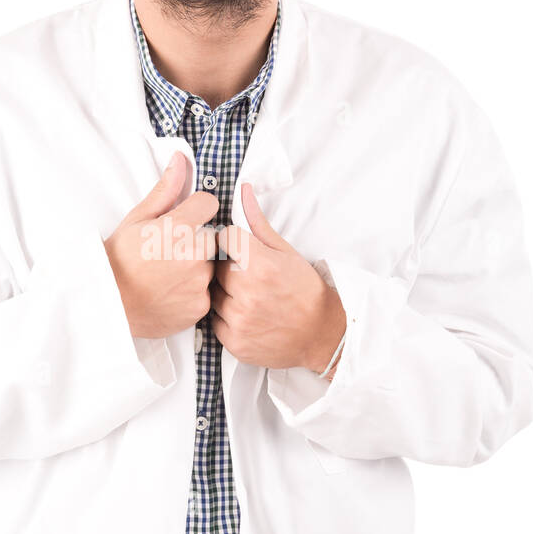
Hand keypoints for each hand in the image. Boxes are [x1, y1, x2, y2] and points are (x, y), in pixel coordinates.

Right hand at [103, 151, 218, 338]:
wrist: (107, 303)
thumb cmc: (118, 259)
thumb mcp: (137, 219)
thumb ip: (166, 190)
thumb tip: (181, 159)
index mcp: (179, 227)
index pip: (209, 203)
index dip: (195, 210)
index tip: (181, 221)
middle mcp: (194, 254)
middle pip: (213, 236)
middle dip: (197, 240)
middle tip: (170, 252)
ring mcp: (199, 282)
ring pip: (212, 264)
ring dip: (198, 266)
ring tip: (169, 274)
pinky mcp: (200, 306)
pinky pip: (207, 291)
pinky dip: (194, 291)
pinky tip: (171, 291)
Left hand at [210, 183, 346, 373]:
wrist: (320, 333)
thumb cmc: (304, 289)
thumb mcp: (286, 251)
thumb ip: (258, 223)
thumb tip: (243, 192)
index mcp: (261, 265)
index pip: (224, 238)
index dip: (231, 241)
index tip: (241, 249)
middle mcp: (248, 292)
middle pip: (214, 266)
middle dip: (226, 267)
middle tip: (246, 275)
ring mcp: (240, 320)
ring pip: (212, 294)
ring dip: (224, 293)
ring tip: (247, 296)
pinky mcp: (234, 341)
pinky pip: (214, 321)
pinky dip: (225, 317)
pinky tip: (245, 314)